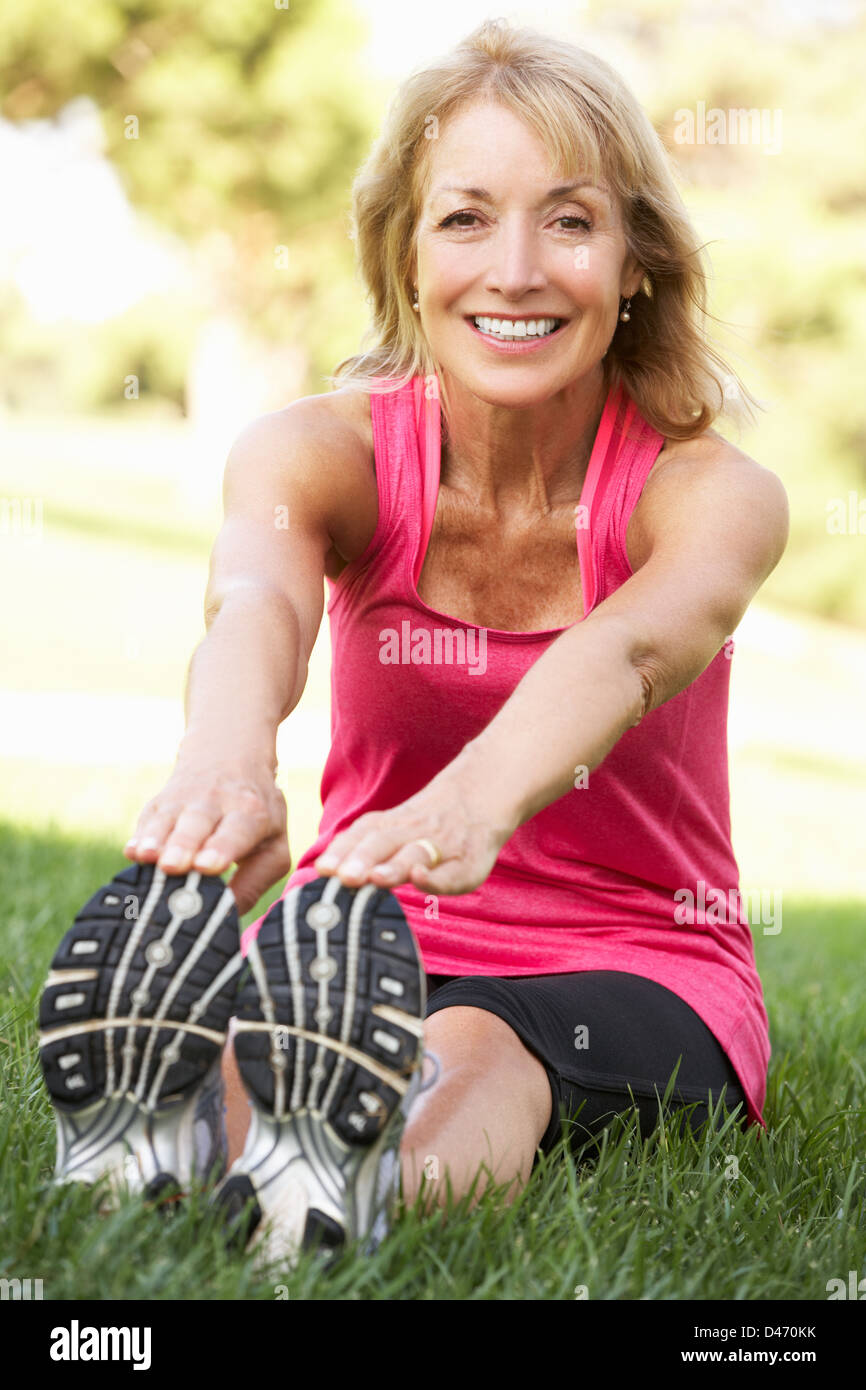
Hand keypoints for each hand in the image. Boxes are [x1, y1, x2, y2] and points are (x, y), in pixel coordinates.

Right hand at [122, 757, 290, 915]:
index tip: (208, 866)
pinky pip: (148, 817)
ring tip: (146, 857)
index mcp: (251, 813)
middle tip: (173, 865)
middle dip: (185, 843)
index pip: (236, 831)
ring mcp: (185, 799)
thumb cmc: (257, 817)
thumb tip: (228, 915)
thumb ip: (254, 881)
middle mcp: (218, 801)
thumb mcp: (273, 844)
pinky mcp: (161, 802)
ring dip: (156, 837)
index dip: (221, 847)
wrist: (231, 758)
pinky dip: (141, 834)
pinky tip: (133, 851)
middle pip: (198, 823)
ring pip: (169, 817)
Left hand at [313, 757, 516, 896]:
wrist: (484, 793)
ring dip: (395, 866)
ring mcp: (443, 845)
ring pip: (416, 854)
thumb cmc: (430, 821)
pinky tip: (421, 880)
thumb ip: (365, 845)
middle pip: (385, 842)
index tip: (322, 869)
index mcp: (394, 823)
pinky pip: (454, 872)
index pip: (363, 834)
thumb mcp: (397, 824)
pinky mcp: (469, 862)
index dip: (342, 851)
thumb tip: (324, 872)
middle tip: (344, 877)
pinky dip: (438, 879)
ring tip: (376, 879)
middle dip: (363, 860)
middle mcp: (414, 831)